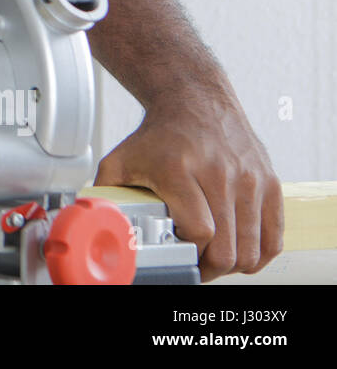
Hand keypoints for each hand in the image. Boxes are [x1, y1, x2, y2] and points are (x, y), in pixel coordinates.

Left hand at [94, 83, 283, 280]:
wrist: (195, 101)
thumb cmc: (158, 136)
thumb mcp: (121, 160)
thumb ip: (106, 194)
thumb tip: (93, 222)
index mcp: (179, 169)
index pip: (200, 230)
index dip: (189, 253)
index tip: (178, 254)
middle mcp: (219, 173)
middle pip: (228, 248)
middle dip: (210, 266)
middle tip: (196, 265)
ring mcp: (249, 178)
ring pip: (252, 248)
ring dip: (233, 263)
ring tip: (215, 257)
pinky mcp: (269, 182)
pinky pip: (274, 237)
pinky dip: (259, 253)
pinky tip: (240, 249)